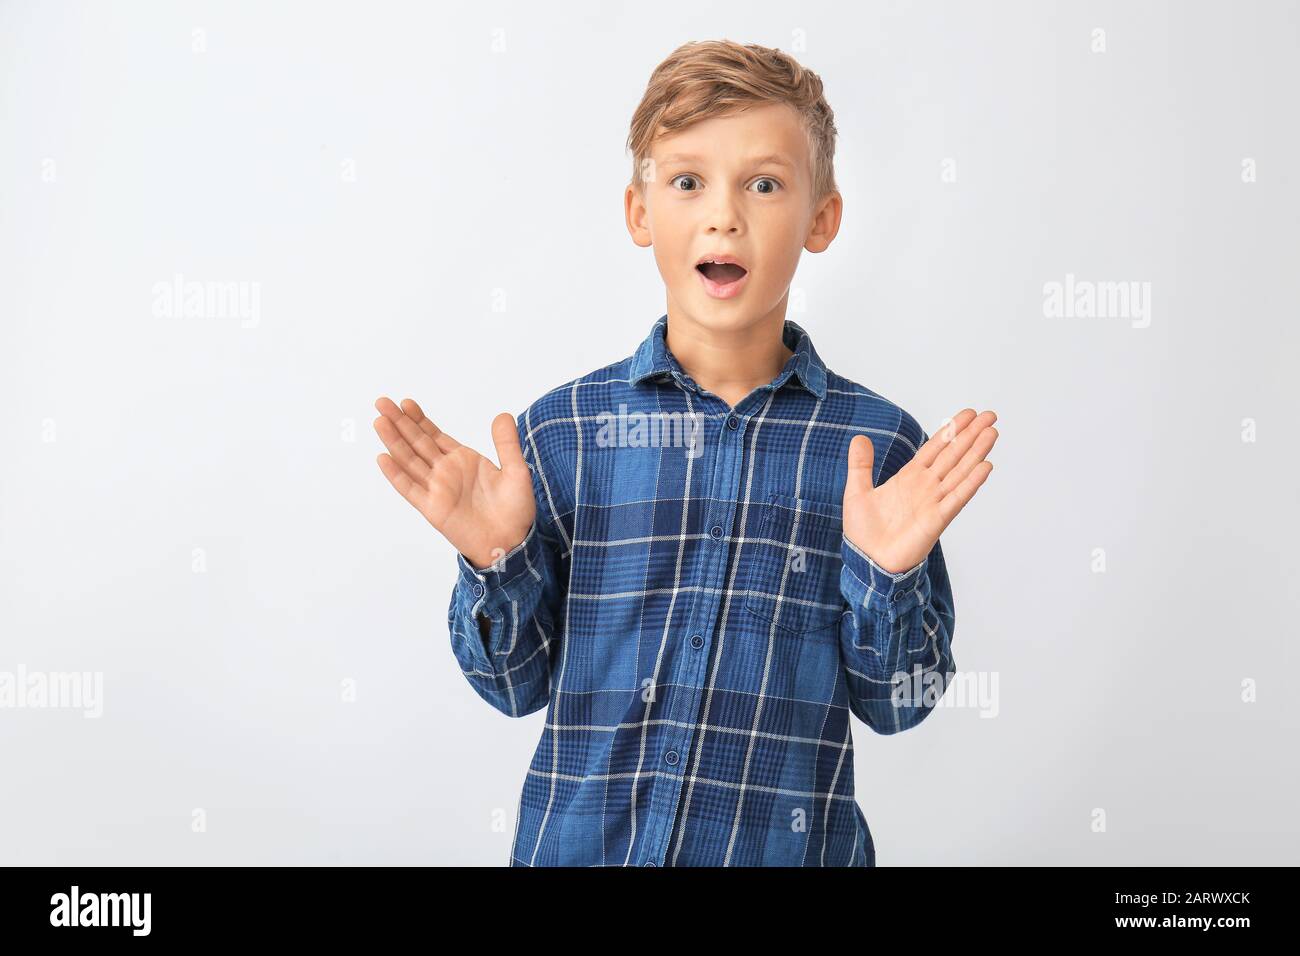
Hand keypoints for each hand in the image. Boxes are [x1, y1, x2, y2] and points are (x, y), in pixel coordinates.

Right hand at [373, 396, 534, 570]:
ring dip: (394, 442)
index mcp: (463, 460)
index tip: (405, 402)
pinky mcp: (433, 508)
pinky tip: (383, 458)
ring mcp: (437, 489)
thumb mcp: (516, 471)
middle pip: (417, 443)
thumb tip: (503, 415)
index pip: (435, 435)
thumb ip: (506, 444)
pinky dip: (396, 474)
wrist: (512, 542)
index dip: (419, 419)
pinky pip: (410, 488)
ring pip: (409, 461)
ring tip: (379, 422)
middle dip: (399, 423)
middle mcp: (446, 472)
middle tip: (382, 403)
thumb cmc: (516, 509)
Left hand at [843, 408, 997, 573]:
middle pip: (953, 455)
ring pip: (960, 472)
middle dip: (970, 435)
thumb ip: (860, 465)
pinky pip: (957, 498)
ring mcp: (933, 502)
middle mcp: (926, 487)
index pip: (935, 448)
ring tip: (992, 432)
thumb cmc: (863, 533)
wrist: (867, 562)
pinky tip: (985, 467)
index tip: (967, 414)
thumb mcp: (857, 491)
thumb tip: (859, 438)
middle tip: (990, 415)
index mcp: (909, 478)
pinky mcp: (936, 520)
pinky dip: (971, 483)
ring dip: (976, 452)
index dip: (951, 430)